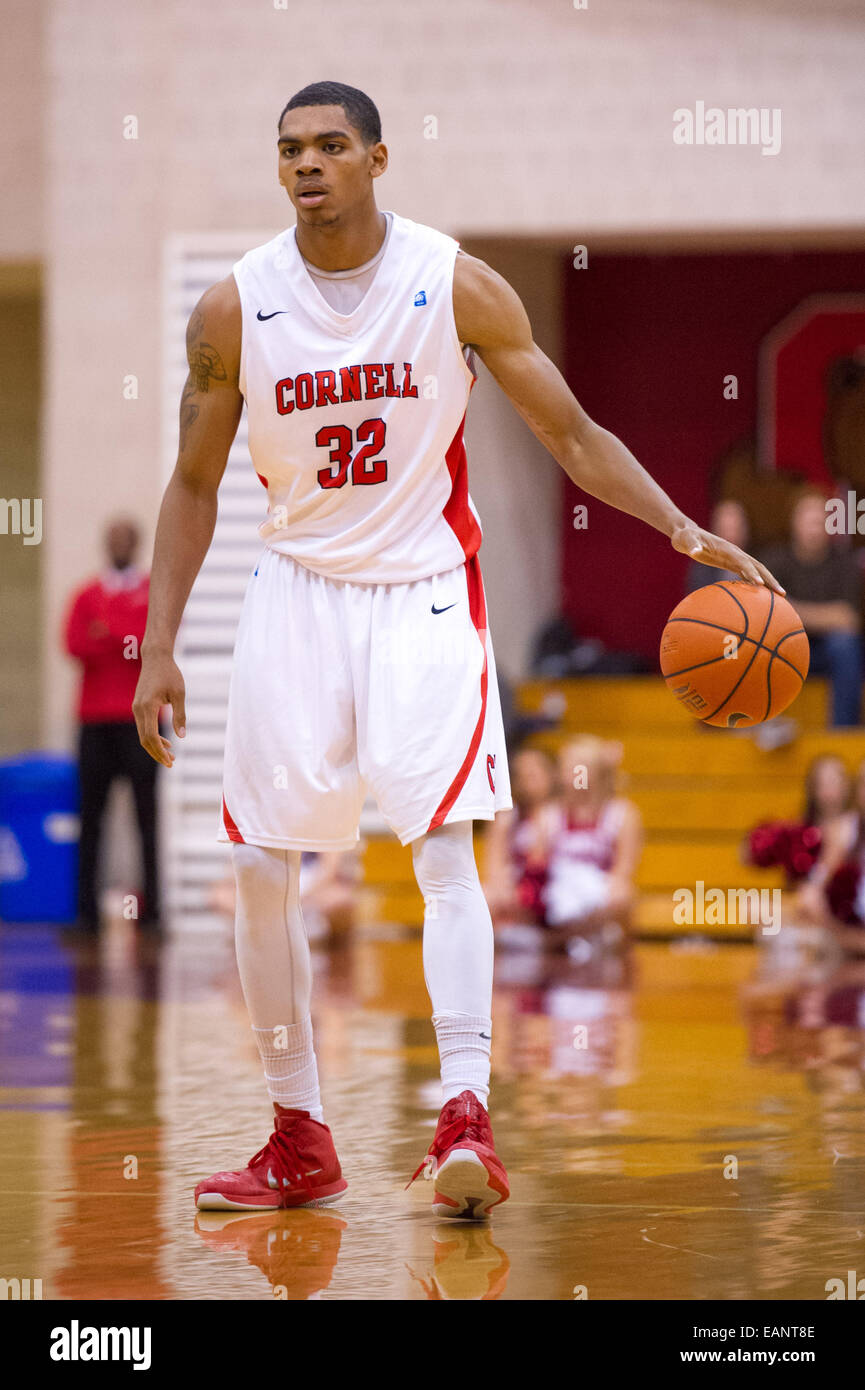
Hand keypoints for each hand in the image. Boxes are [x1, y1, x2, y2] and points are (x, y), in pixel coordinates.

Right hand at [133, 651, 185, 766]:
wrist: (156, 658)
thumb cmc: (170, 674)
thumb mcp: (179, 694)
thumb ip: (180, 715)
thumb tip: (181, 736)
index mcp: (148, 706)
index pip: (151, 736)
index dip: (160, 751)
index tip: (170, 761)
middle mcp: (138, 709)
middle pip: (144, 739)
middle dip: (157, 753)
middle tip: (171, 763)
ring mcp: (136, 708)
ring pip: (142, 734)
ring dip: (155, 746)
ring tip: (170, 755)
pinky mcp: (138, 706)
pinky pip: (143, 726)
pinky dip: (152, 736)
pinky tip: (165, 742)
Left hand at [671, 522, 784, 594]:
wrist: (687, 535)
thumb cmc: (686, 538)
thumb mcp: (686, 541)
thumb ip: (692, 545)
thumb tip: (695, 552)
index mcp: (727, 549)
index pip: (744, 562)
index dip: (752, 572)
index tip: (760, 585)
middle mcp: (735, 553)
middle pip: (758, 566)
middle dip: (770, 579)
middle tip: (781, 594)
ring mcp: (735, 558)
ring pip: (756, 570)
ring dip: (768, 582)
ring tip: (780, 597)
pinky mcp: (731, 563)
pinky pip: (747, 574)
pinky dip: (756, 583)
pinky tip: (761, 597)